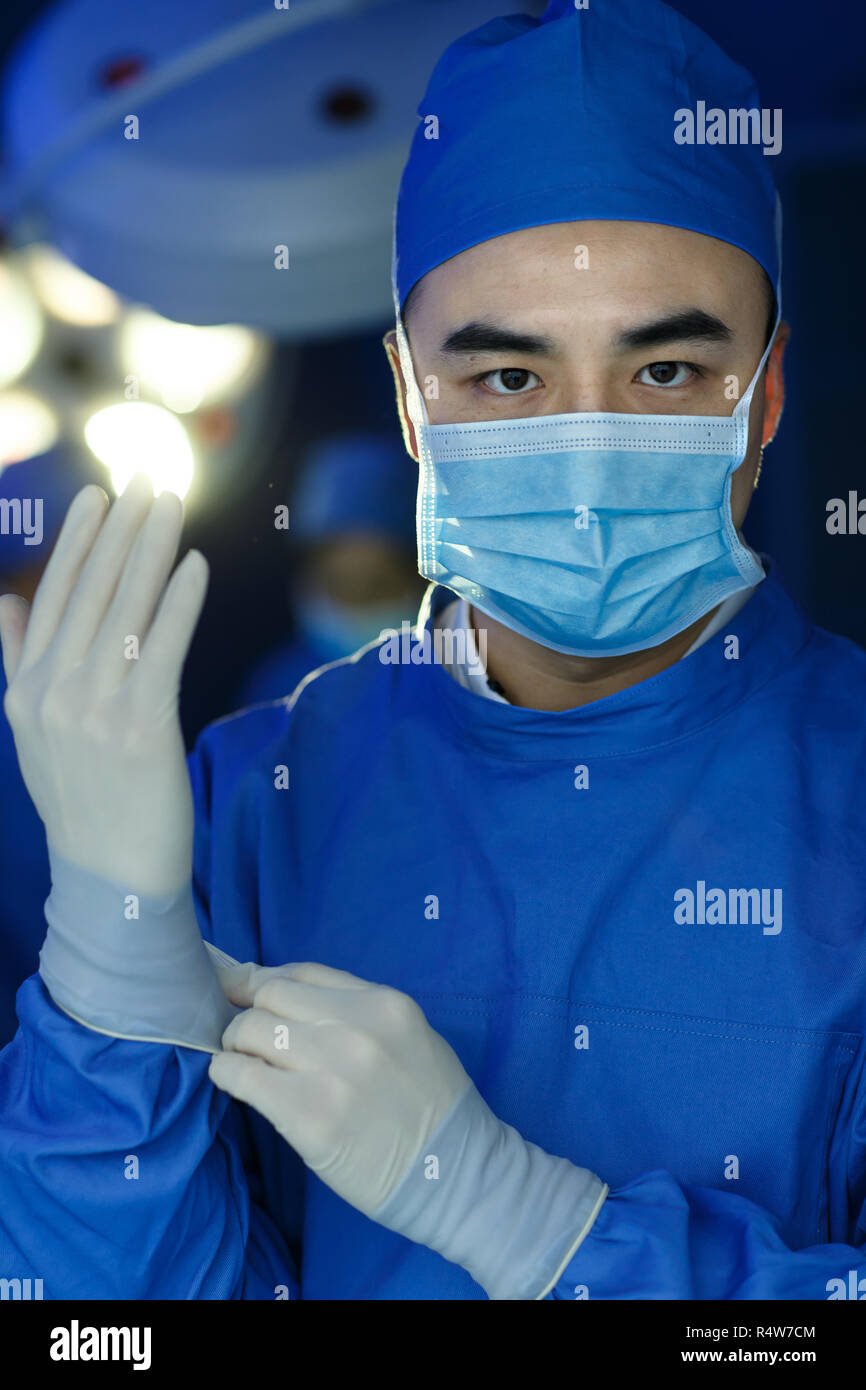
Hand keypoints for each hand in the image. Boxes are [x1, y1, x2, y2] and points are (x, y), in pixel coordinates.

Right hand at [0, 473, 207, 895]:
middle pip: (90, 593)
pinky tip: (194, 565)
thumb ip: (19, 661)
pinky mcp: (140, 728)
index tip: (101, 496)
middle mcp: (52, 694)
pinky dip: (178, 603)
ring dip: (150, 549)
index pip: (54, 599)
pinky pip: (160, 650)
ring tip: (169, 503)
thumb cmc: (83, 800)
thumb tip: (5, 601)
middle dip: (120, 529)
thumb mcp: (33, 732)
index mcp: (26, 690)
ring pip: (124, 611)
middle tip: (146, 476)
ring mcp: (92, 711)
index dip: (80, 542)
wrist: (111, 878)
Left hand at [208, 960, 471, 1215]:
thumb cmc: (429, 1105)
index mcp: (383, 1002)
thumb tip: (280, 995)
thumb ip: (354, 1010)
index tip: (239, 987)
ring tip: (242, 1062)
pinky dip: (227, 1073)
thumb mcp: (407, 1034)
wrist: (452, 1173)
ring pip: (250, 1031)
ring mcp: (331, 1070)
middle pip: (270, 996)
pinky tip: (233, 1081)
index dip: (260, 978)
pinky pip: (242, 1076)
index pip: (302, 973)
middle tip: (240, 1034)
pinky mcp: (308, 1116)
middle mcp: (357, 1027)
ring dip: (235, 1044)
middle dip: (245, 1011)